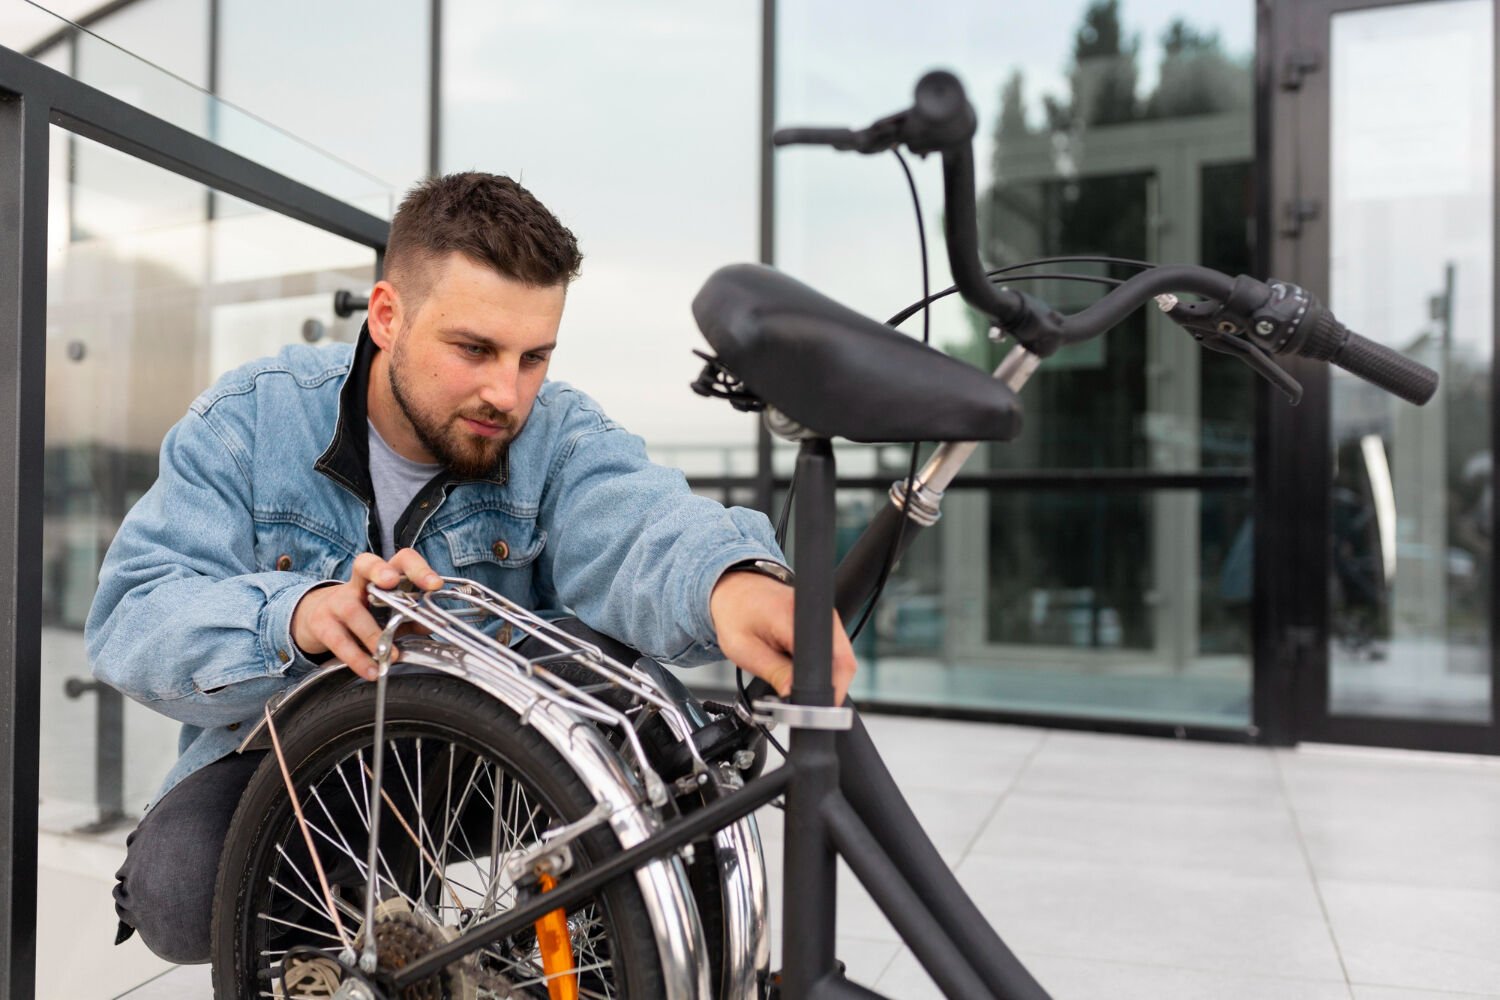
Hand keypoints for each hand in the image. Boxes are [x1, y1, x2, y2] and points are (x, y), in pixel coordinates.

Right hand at [290, 549, 443, 679]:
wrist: (318, 620)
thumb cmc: (364, 615)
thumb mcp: (391, 615)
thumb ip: (412, 619)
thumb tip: (430, 625)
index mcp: (382, 576)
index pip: (400, 560)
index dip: (417, 568)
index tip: (433, 584)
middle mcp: (357, 583)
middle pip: (365, 565)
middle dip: (380, 571)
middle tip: (392, 582)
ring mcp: (336, 601)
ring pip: (353, 610)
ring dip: (374, 635)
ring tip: (390, 655)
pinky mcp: (322, 625)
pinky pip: (340, 642)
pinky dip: (357, 659)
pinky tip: (371, 670)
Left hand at [708, 569, 857, 704]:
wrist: (737, 589)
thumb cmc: (735, 614)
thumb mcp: (744, 650)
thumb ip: (774, 673)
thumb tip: (795, 697)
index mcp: (793, 617)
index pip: (827, 658)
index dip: (825, 686)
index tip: (809, 702)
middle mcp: (816, 612)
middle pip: (840, 660)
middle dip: (823, 686)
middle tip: (795, 696)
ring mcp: (825, 615)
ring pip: (839, 658)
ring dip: (822, 675)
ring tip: (790, 676)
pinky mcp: (825, 621)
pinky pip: (832, 651)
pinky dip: (819, 665)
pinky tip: (796, 665)